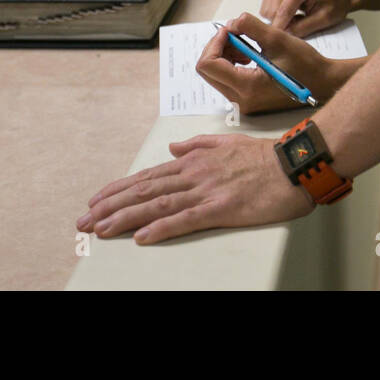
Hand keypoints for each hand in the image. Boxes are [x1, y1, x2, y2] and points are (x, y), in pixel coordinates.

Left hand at [76, 133, 313, 243]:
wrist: (294, 163)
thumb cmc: (265, 157)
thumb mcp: (225, 143)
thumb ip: (197, 145)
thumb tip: (173, 147)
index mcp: (193, 161)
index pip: (148, 176)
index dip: (119, 189)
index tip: (97, 200)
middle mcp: (193, 174)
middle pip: (144, 190)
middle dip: (111, 205)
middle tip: (86, 218)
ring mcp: (205, 191)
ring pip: (156, 204)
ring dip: (125, 217)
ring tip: (101, 228)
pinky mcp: (221, 208)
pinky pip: (184, 219)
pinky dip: (160, 227)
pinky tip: (142, 236)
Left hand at [198, 13, 341, 113]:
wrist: (323, 83)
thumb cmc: (306, 64)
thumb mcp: (278, 39)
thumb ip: (251, 27)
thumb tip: (231, 23)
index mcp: (246, 87)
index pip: (208, 65)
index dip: (215, 43)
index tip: (230, 31)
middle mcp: (241, 100)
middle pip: (208, 71)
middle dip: (218, 48)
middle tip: (236, 35)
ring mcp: (243, 102)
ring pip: (216, 74)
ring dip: (225, 55)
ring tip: (246, 45)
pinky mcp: (248, 100)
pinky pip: (228, 79)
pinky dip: (232, 63)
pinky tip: (250, 56)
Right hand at [260, 0, 354, 35]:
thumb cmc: (335, 2)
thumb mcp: (324, 19)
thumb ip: (303, 28)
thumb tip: (284, 34)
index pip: (283, 11)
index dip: (280, 29)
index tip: (280, 42)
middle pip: (271, 10)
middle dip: (280, 23)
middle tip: (295, 28)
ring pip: (266, 8)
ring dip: (277, 18)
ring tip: (295, 19)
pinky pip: (267, 3)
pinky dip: (276, 12)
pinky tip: (290, 12)